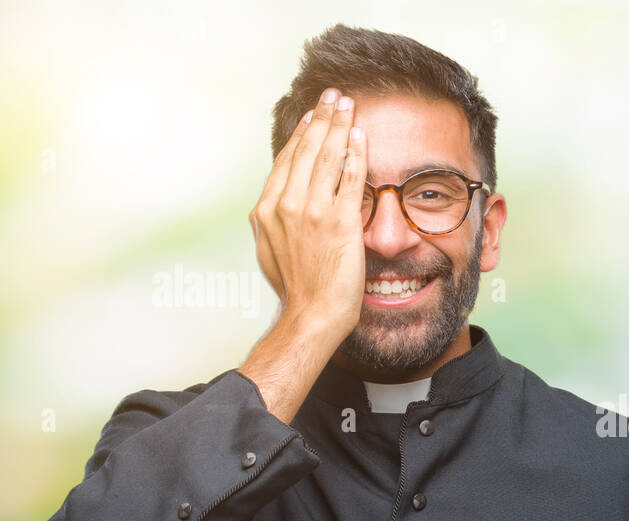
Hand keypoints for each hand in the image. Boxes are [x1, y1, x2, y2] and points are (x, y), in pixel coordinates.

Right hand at [249, 87, 367, 339]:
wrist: (311, 316)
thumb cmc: (297, 290)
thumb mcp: (270, 250)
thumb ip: (272, 223)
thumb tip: (270, 209)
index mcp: (266, 210)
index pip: (286, 160)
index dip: (301, 133)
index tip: (312, 115)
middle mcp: (285, 205)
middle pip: (305, 149)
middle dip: (321, 117)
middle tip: (334, 95)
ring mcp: (312, 212)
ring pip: (326, 157)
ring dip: (338, 125)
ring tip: (349, 105)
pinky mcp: (339, 222)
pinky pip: (349, 179)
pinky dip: (355, 154)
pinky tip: (361, 137)